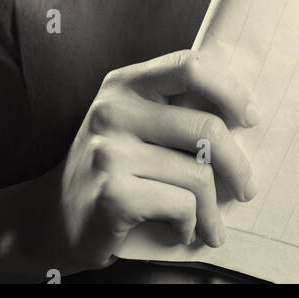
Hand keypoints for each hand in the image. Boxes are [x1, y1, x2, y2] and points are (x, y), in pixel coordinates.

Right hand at [35, 46, 258, 275]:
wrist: (50, 219)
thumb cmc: (110, 170)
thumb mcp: (132, 124)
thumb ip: (172, 109)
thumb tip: (243, 113)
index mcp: (125, 83)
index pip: (190, 65)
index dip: (229, 88)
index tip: (248, 117)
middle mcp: (114, 109)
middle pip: (206, 125)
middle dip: (237, 164)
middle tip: (246, 187)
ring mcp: (110, 151)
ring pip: (198, 174)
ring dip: (214, 209)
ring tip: (212, 223)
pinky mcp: (112, 193)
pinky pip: (180, 206)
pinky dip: (191, 224)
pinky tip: (182, 231)